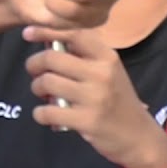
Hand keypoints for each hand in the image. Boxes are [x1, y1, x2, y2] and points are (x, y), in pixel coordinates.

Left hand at [24, 28, 166, 167]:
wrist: (139, 136)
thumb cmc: (117, 99)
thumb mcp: (108, 71)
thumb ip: (84, 57)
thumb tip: (48, 43)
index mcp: (107, 57)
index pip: (73, 34)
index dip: (47, 31)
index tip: (27, 33)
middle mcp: (101, 73)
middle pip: (51, 58)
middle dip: (34, 64)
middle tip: (34, 72)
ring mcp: (94, 97)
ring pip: (46, 82)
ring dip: (36, 88)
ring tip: (41, 93)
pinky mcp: (86, 121)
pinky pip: (48, 111)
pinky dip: (40, 113)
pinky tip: (44, 114)